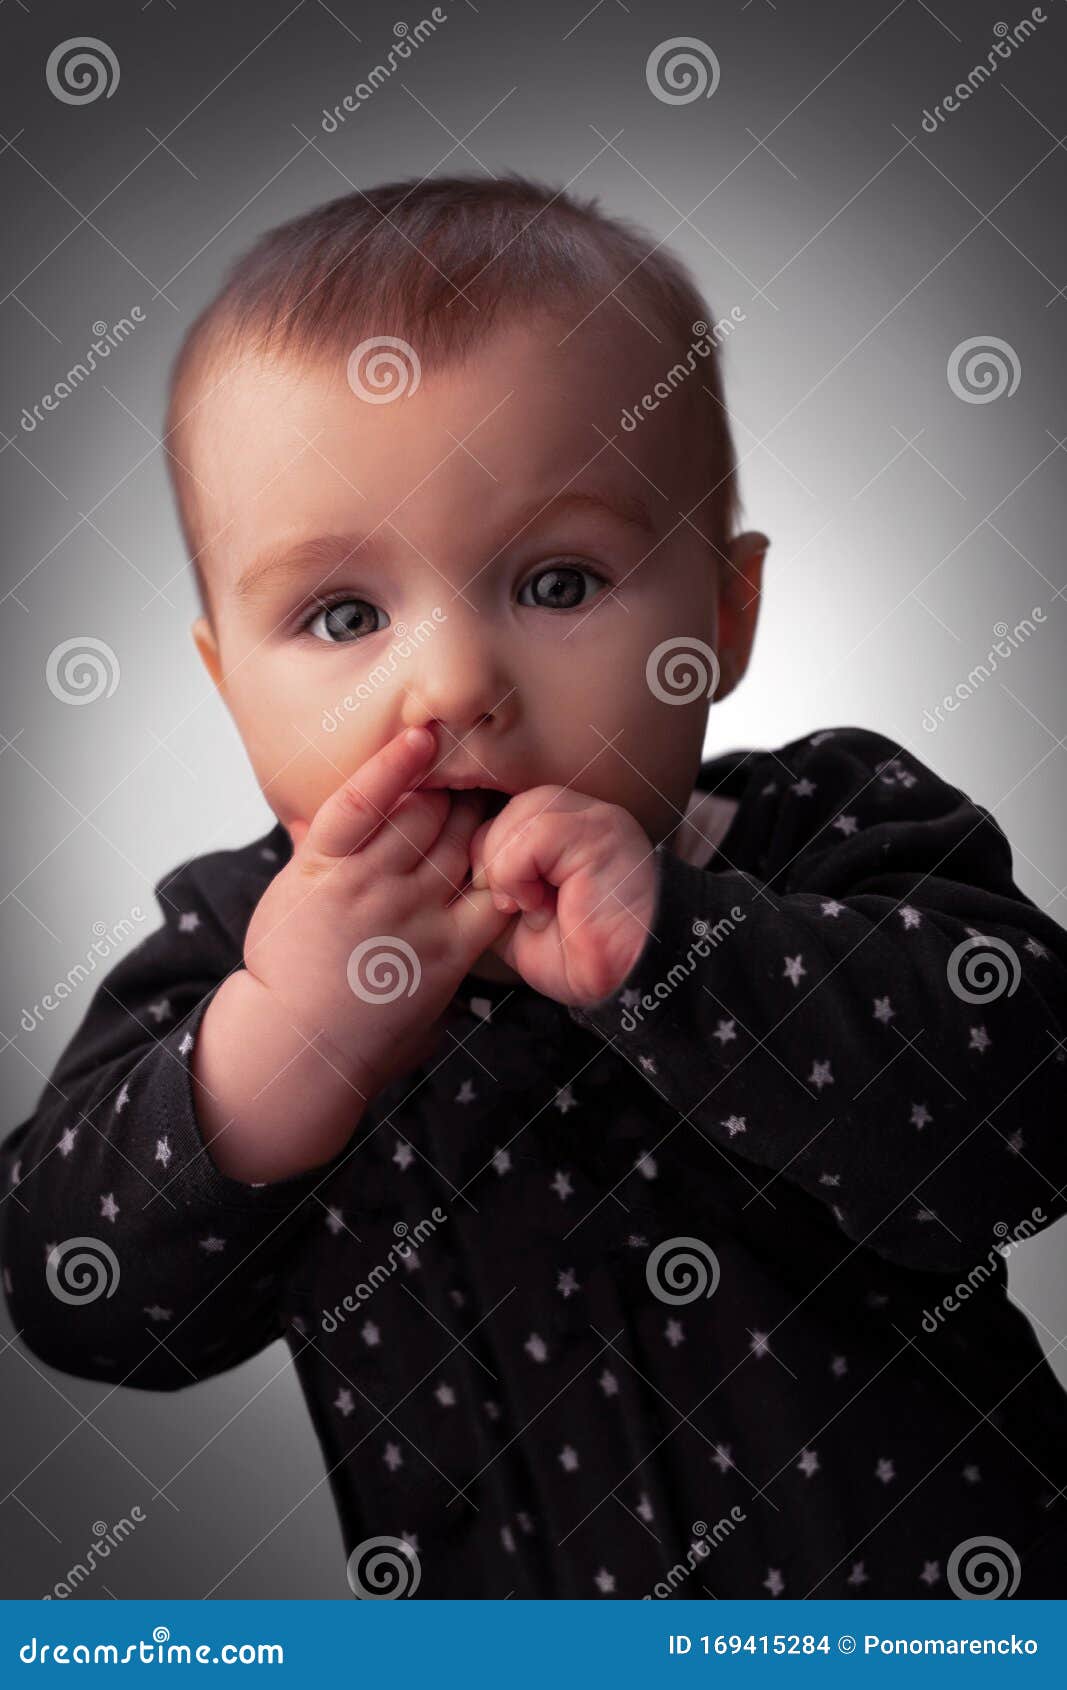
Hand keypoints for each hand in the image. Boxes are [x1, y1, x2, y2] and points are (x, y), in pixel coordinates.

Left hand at [243, 726, 513, 1100]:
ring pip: (424, 811)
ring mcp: (373, 884)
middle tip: (471, 788)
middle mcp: (420, 907)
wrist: (295, 1047)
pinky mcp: (325, 867)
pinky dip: (391, 766)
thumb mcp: (431, 1012)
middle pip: (466, 833)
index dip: (507, 846)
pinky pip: (363, 804)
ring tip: (447, 762)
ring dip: (438, 785)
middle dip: (474, 807)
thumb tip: (481, 928)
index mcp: (456, 945)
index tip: (506, 834)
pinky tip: (418, 738)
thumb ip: (457, 962)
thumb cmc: (364, 1040)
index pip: (501, 874)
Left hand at [468, 787, 657, 1006]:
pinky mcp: (597, 831)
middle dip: (489, 862)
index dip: (483, 856)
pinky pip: (530, 836)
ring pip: (513, 817)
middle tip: (513, 906)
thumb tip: (454, 868)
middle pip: (499, 810)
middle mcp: (578, 813)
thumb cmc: (581, 957)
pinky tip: (541, 906)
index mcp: (561, 828)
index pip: (498, 814)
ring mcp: (591, 816)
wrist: (629, 979)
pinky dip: (520, 877)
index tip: (498, 900)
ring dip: (505, 871)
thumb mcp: (516, 918)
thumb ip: (490, 883)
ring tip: (531, 907)